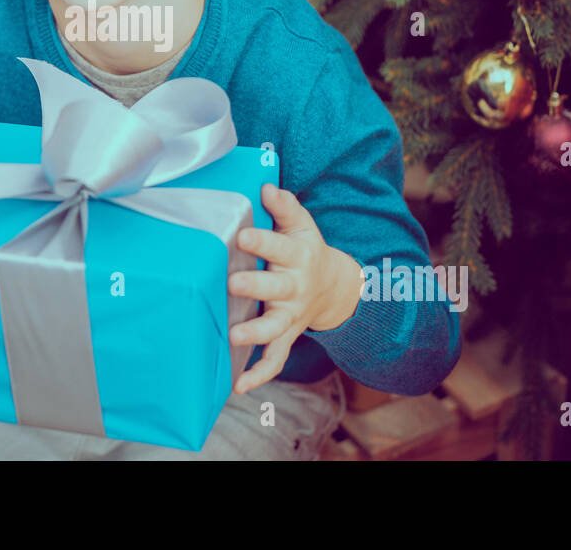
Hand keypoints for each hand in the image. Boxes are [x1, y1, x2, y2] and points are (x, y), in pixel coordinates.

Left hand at [228, 183, 363, 394]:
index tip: (241, 234)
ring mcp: (291, 316)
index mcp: (297, 257)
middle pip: (275, 288)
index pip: (279, 246)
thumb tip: (266, 185)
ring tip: (234, 336)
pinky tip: (239, 385)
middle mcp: (294, 288)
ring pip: (274, 328)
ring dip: (255, 333)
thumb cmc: (306, 251)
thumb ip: (284, 206)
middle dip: (255, 286)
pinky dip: (260, 374)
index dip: (261, 240)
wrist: (337, 288)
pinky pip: (276, 358)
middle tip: (234, 283)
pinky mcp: (287, 336)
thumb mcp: (302, 225)